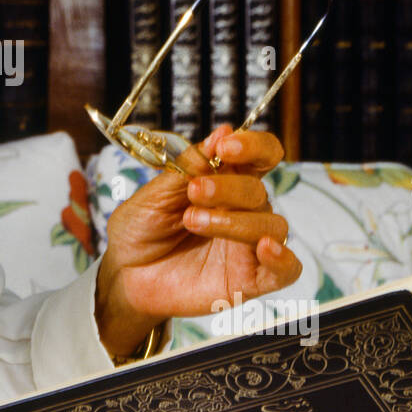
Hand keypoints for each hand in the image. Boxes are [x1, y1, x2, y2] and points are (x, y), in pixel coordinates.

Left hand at [95, 123, 301, 357]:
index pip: (260, 156)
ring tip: (194, 222)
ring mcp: (248, 245)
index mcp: (225, 182)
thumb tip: (223, 132)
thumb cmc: (140, 231)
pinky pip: (287, 270)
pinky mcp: (250, 279)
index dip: (253, 146)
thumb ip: (189, 167)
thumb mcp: (155, 195)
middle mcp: (243, 211)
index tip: (226, 147)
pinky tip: (265, 249)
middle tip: (194, 191)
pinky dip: (283, 258)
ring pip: (271, 225)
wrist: (124, 276)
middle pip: (258, 190)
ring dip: (237, 221)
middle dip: (228, 188)